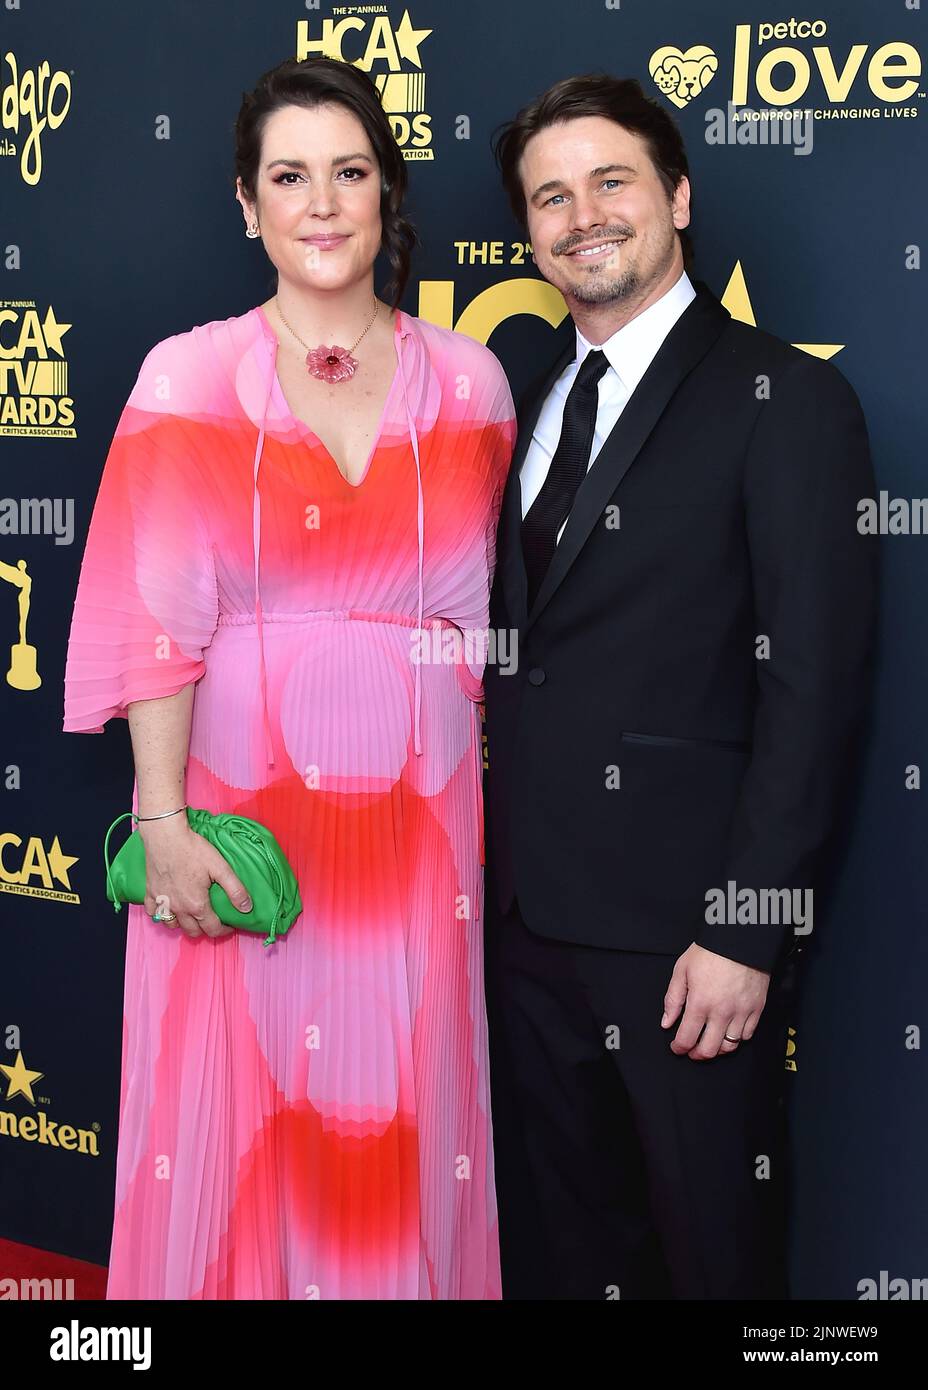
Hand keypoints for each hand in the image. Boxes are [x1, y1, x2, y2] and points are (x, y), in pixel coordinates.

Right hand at [140, 820, 251, 940]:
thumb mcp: (220, 868)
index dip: (224, 930)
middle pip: (192, 931)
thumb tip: (247, 908)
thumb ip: (235, 890)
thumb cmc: (193, 850)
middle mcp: (178, 908)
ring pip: (172, 925)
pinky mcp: (150, 892)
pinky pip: (153, 912)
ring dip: (183, 925)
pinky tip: (168, 907)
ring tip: (192, 915)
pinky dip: (161, 914)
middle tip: (213, 921)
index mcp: (197, 904)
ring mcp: (162, 902)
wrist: (166, 836)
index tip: (229, 926)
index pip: (212, 929)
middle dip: (205, 930)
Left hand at [661, 943, 769, 1059]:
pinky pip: (747, 1035)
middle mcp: (721, 1012)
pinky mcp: (756, 1009)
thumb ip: (673, 999)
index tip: (676, 1047)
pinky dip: (737, 1039)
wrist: (740, 938)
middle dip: (697, 1055)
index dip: (679, 1048)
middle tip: (692, 1051)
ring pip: (730, 1046)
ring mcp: (741, 1012)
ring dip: (717, 1050)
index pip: (687, 1039)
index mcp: (700, 1003)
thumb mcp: (682, 970)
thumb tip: (667, 1022)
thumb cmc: (710, 951)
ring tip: (710, 1043)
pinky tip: (728, 1032)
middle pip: (709, 1050)